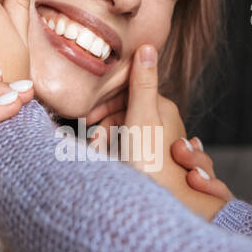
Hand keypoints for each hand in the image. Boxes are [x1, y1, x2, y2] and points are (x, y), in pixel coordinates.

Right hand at [94, 44, 228, 220]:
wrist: (159, 205)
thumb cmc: (151, 163)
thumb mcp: (142, 117)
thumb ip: (142, 83)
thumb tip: (148, 45)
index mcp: (162, 108)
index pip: (127, 93)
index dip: (104, 105)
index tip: (88, 119)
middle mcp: (164, 123)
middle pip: (123, 115)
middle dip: (104, 128)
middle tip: (95, 145)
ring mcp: (159, 144)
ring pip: (123, 136)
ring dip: (108, 146)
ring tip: (103, 159)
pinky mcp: (153, 164)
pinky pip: (128, 155)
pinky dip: (116, 159)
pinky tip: (112, 168)